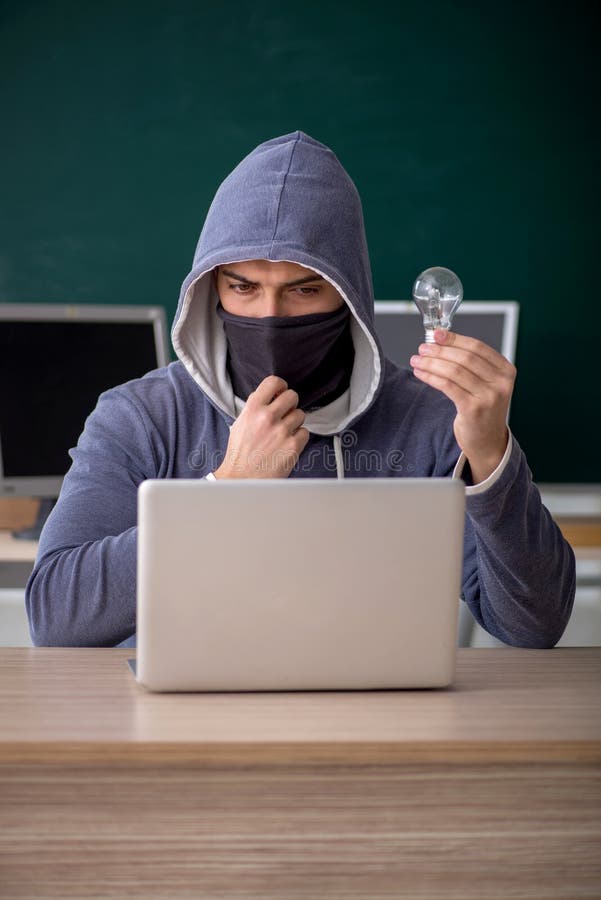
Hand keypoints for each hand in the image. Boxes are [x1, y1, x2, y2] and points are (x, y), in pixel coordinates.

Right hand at [214, 375, 309, 478]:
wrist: (242, 479)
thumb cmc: (240, 453)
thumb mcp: (241, 422)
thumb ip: (256, 407)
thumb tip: (272, 396)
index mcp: (253, 409)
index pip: (274, 382)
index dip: (281, 386)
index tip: (281, 392)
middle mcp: (267, 417)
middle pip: (292, 396)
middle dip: (290, 404)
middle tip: (285, 413)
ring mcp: (282, 432)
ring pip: (300, 414)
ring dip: (295, 422)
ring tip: (284, 432)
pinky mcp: (293, 446)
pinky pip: (305, 433)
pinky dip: (298, 437)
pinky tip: (288, 443)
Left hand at [410, 329, 515, 483]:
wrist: (487, 440)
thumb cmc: (482, 408)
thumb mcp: (485, 383)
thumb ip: (471, 364)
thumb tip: (441, 340)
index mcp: (506, 370)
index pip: (477, 347)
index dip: (455, 338)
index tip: (436, 334)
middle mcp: (501, 383)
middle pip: (465, 358)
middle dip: (440, 350)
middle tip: (423, 348)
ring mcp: (488, 397)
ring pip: (454, 371)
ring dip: (431, 363)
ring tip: (417, 360)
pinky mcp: (473, 409)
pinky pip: (447, 386)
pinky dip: (431, 377)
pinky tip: (420, 373)